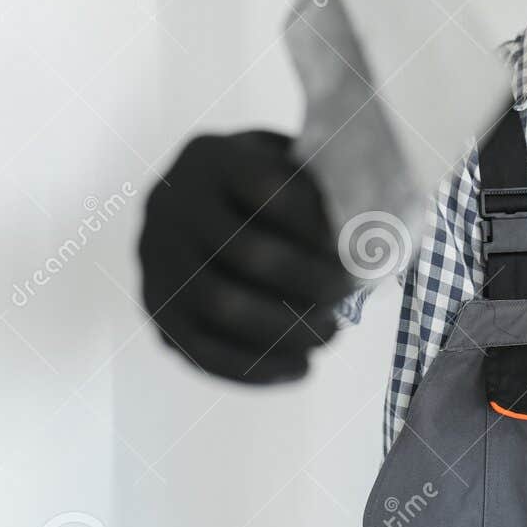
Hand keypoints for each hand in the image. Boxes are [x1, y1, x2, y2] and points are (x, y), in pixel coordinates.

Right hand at [138, 131, 354, 383]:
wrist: (198, 199)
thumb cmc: (265, 182)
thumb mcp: (288, 161)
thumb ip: (322, 185)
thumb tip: (373, 233)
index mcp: (211, 157)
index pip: (267, 189)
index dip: (317, 226)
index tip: (357, 249)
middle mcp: (171, 203)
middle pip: (246, 252)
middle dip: (309, 283)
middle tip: (348, 297)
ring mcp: (155, 257)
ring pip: (218, 306)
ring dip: (285, 330)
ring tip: (330, 335)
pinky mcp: (154, 306)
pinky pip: (199, 349)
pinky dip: (255, 368)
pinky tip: (300, 368)